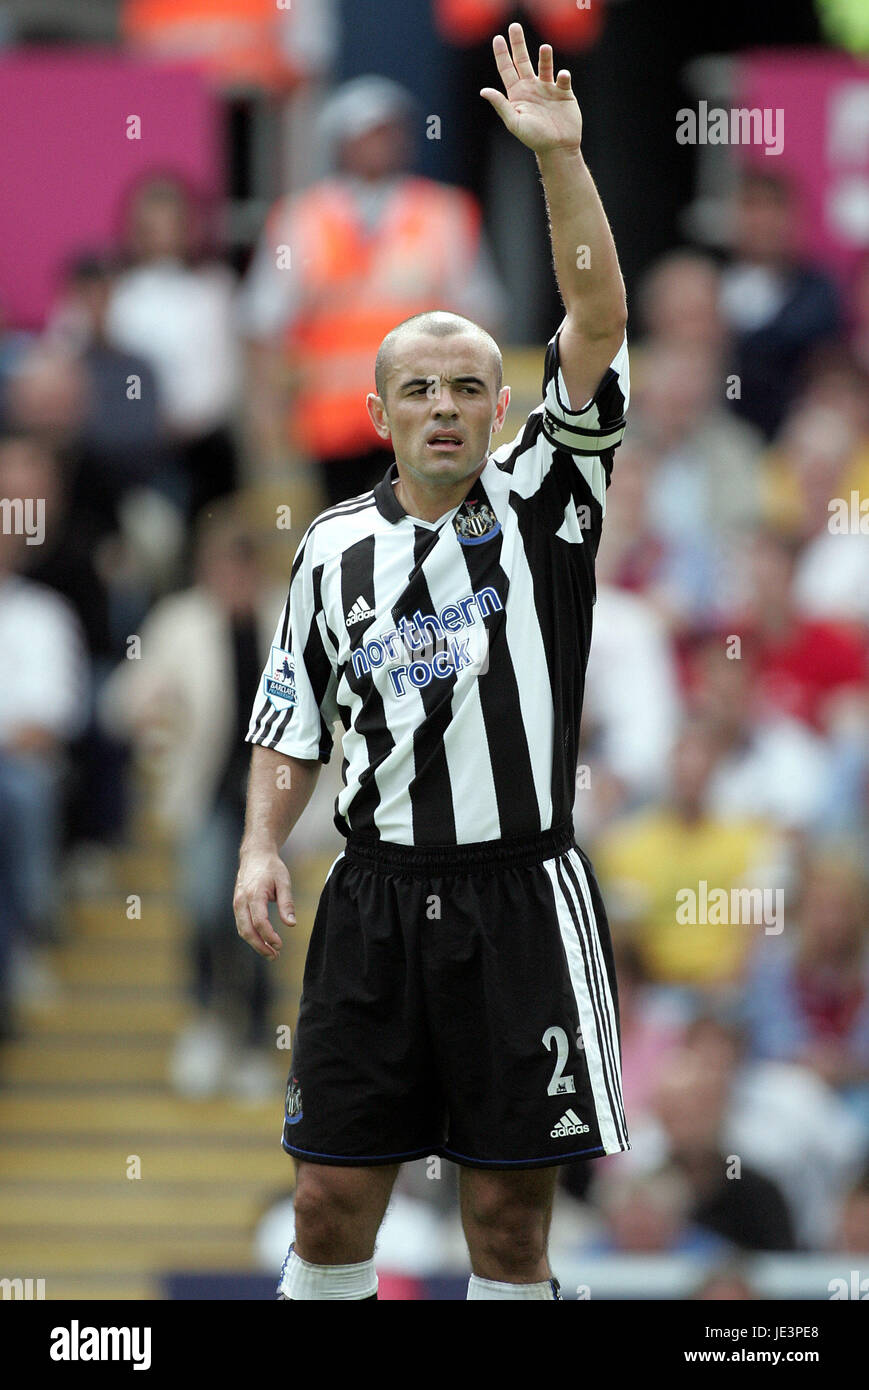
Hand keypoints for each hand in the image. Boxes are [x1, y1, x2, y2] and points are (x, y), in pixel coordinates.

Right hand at [233, 848, 294, 958]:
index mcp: (254, 894)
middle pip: (247, 930)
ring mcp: (236, 903)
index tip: (279, 945)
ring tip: (271, 953)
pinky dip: (251, 935)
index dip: (269, 936)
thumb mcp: (284, 882)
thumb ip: (287, 903)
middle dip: (260, 946)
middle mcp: (241, 900)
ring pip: (242, 930)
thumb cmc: (271, 868)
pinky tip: (263, 941)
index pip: (260, 921)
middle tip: (274, 956)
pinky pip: (241, 925)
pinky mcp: (237, 906)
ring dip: (255, 943)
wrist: (255, 855)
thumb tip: (291, 924)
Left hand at [480, 22, 582, 156]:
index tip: (498, 38)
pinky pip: (563, 79)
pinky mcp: (564, 92)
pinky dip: (563, 75)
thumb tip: (484, 91)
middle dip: (518, 44)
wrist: (558, 148)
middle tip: (514, 26)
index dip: (502, 54)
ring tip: (545, 48)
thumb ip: (501, 105)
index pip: (507, 70)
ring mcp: (548, 88)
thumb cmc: (534, 138)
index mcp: (517, 94)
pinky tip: (562, 76)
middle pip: (523, 61)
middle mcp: (531, 87)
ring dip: (545, 57)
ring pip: (544, 66)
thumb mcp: (514, 123)